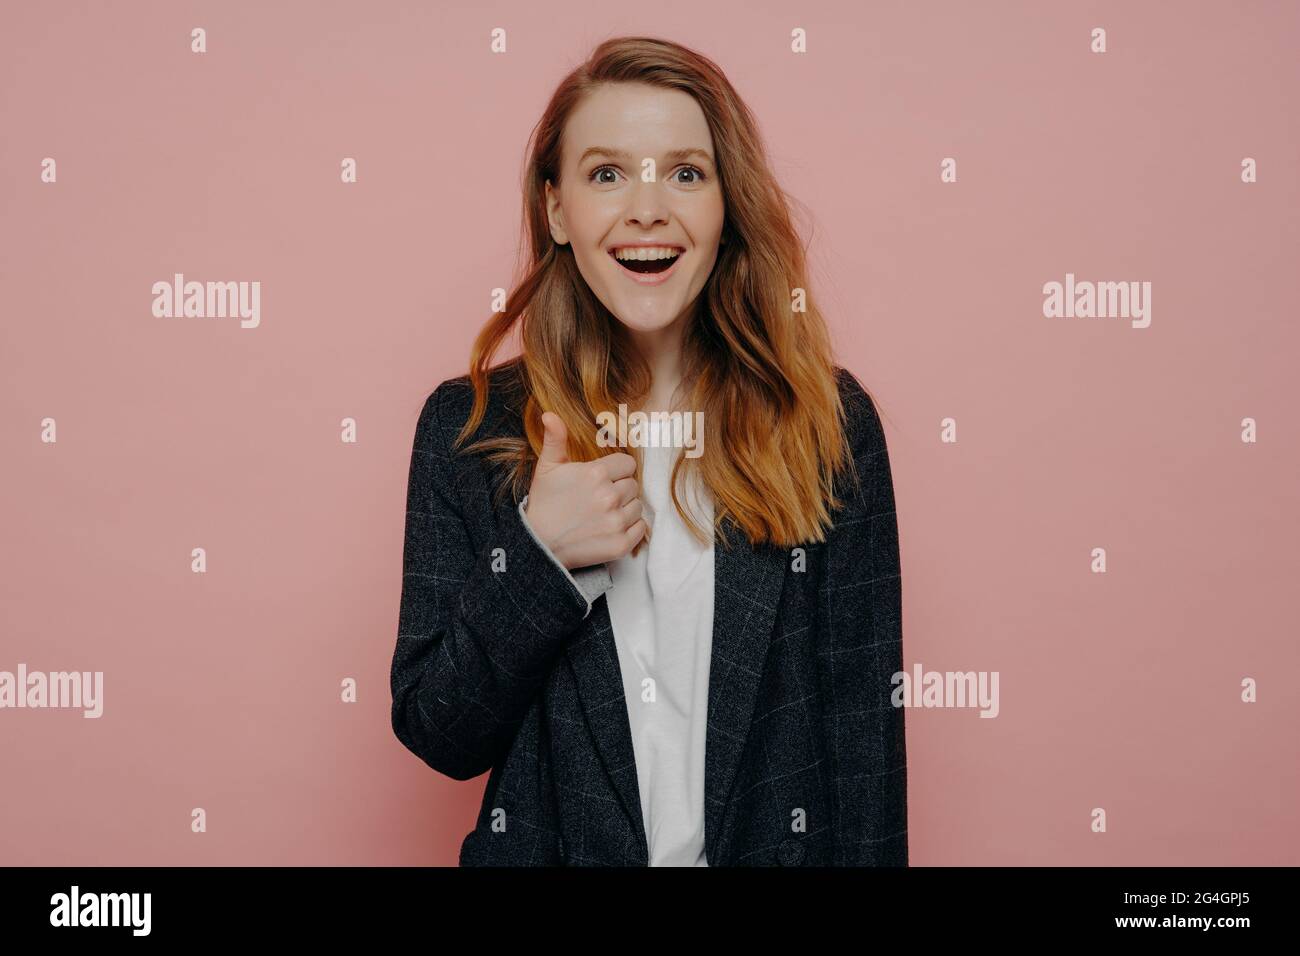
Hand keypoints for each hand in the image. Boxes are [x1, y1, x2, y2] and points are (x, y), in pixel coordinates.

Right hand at [523, 412, 646, 568]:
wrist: (538, 544)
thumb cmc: (544, 503)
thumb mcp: (547, 468)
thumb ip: (555, 439)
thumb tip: (550, 414)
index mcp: (596, 473)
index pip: (628, 464)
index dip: (616, 470)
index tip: (602, 480)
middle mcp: (610, 496)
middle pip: (633, 484)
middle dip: (620, 489)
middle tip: (599, 499)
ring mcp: (616, 521)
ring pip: (638, 506)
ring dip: (625, 509)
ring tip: (602, 514)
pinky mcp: (621, 544)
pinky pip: (641, 528)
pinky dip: (630, 528)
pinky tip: (610, 528)